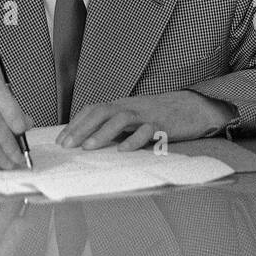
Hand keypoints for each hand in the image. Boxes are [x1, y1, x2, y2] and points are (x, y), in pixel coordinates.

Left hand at [58, 91, 234, 150]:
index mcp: (123, 104)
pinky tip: (123, 150)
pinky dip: (134, 140)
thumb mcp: (135, 116)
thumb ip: (116, 125)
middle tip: (67, 145)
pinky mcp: (163, 125)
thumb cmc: (161, 115)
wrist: (194, 107)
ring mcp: (147, 114)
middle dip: (82, 128)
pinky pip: (147, 131)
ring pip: (121, 119)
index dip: (76, 123)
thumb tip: (91, 140)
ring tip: (88, 147)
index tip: (61, 140)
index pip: (94, 109)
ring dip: (102, 133)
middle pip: (102, 112)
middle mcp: (131, 106)